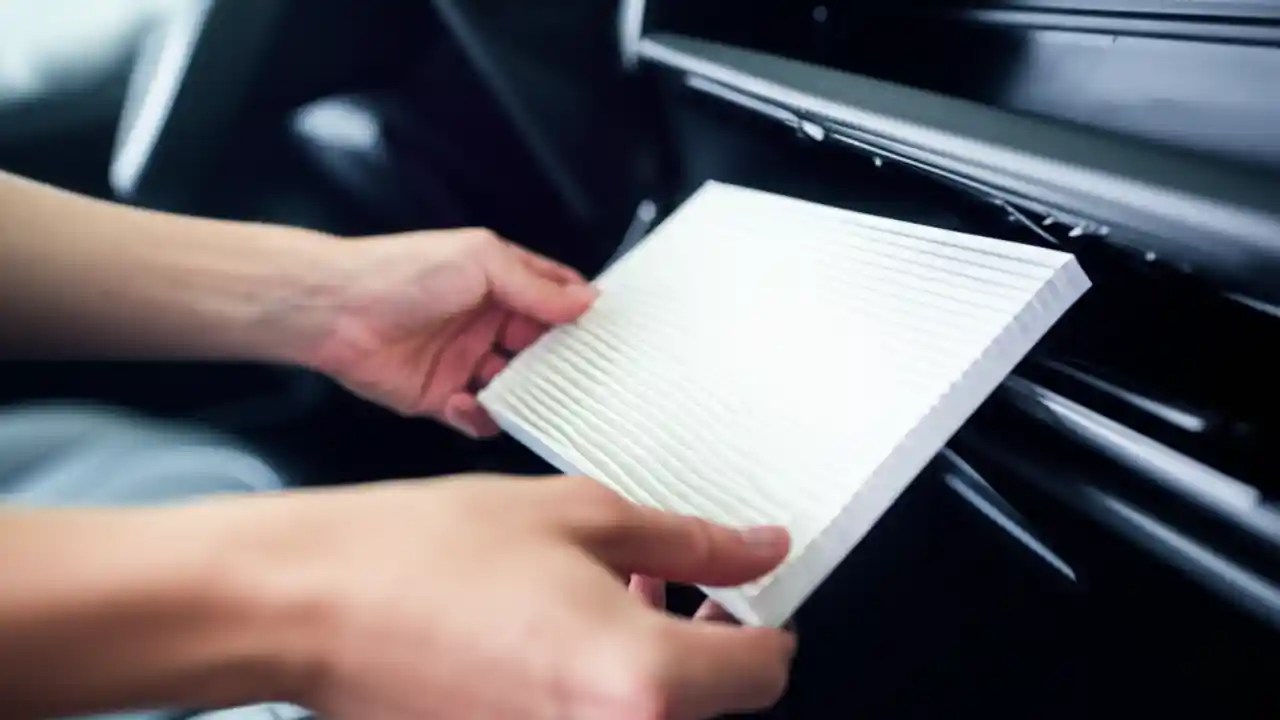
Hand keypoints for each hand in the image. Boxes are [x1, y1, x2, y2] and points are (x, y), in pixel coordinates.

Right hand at [259, 475, 795, 719]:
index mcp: (641, 682)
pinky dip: (595, 686)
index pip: (763, 675)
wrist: (312, 605)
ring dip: (648, 664)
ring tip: (604, 594)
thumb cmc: (427, 555)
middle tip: (664, 580)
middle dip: (701, 642)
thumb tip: (755, 549)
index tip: (747, 596)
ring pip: (649, 716)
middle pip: (708, 705)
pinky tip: (555, 631)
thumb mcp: (581, 518)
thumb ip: (688, 542)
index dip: (765, 627)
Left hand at [308, 229, 596, 435]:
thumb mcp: (482, 262)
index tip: (607, 336)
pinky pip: (476, 416)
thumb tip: (587, 301)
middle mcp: (486, 323)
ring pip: (515, 388)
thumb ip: (536, 287)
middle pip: (541, 349)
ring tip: (527, 398)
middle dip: (560, 364)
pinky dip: (479, 416)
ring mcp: (464, 361)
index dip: (579, 315)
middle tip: (581, 379)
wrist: (336, 310)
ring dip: (524, 396)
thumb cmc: (403, 272)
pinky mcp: (439, 396)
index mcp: (499, 283)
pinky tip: (464, 401)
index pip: (553, 300)